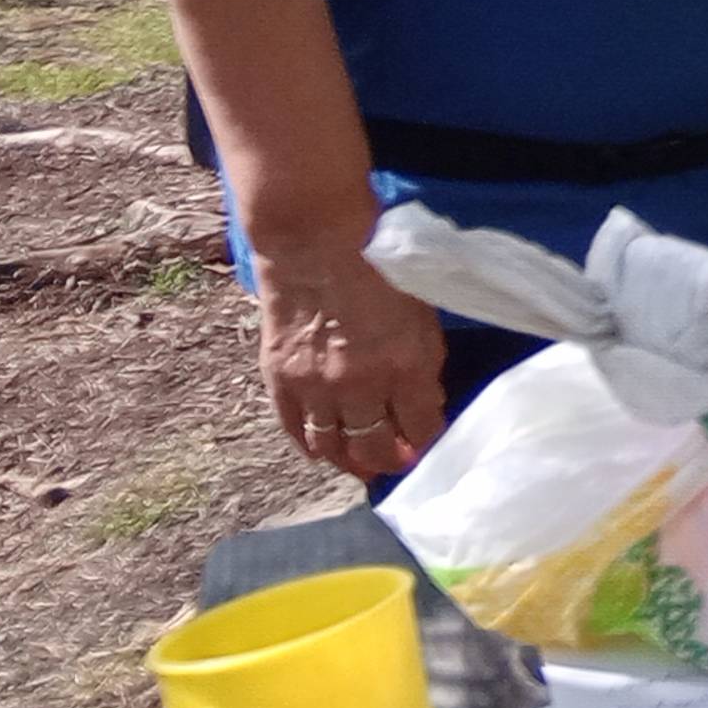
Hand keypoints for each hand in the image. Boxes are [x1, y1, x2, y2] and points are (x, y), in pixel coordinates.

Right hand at [252, 225, 457, 478]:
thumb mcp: (423, 313)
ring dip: (349, 462)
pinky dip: (310, 445)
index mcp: (405, 365)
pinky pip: (296, 430)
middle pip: (374, 447)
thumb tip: (423, 407)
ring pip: (333, 447)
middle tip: (394, 464)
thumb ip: (424, 364)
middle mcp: (360, 386)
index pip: (420, 428)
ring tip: (360, 466)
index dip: (425, 443)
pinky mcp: (281, 380)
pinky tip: (322, 448)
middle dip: (389, 462)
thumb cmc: (382, 266)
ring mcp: (316, 387)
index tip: (426, 447)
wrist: (317, 241)